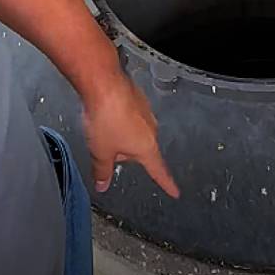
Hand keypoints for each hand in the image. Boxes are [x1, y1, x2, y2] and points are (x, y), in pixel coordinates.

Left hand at [81, 69, 179, 199]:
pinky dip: (116, 115)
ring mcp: (145, 111)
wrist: (104, 82)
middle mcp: (151, 129)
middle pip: (138, 150)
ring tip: (101, 125)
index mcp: (146, 148)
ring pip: (131, 131)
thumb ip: (102, 171)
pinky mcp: (137, 97)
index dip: (166, 184)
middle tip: (103, 144)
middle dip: (121, 150)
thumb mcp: (100, 152)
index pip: (159, 172)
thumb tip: (102, 184)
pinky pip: (127, 113)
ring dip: (117, 131)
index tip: (174, 192)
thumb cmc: (106, 116)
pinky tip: (104, 111)